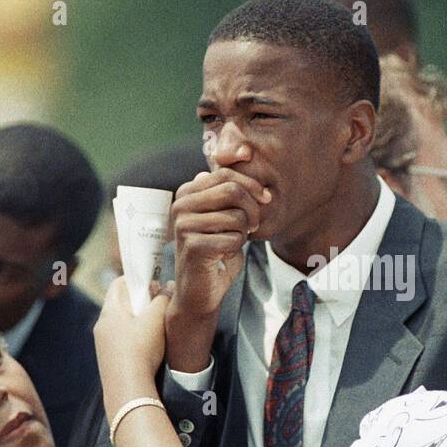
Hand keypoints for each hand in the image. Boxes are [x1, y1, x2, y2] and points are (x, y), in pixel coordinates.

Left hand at [95, 276, 171, 411]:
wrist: (128, 389)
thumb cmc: (140, 350)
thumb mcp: (156, 319)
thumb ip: (162, 299)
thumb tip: (167, 288)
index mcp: (109, 311)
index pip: (119, 283)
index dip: (136, 279)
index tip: (153, 283)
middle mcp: (102, 325)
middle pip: (120, 303)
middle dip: (140, 300)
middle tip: (158, 304)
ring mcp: (103, 343)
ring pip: (121, 322)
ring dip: (138, 320)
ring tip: (156, 326)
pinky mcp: (108, 358)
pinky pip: (121, 339)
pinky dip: (134, 336)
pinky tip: (148, 346)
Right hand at [166, 168, 270, 370]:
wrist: (200, 291)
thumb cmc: (216, 251)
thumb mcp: (224, 216)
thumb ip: (229, 192)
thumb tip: (241, 155)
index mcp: (187, 192)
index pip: (226, 174)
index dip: (252, 185)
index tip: (266, 199)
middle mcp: (181, 205)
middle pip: (232, 190)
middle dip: (253, 208)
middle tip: (254, 224)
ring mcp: (183, 225)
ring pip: (236, 216)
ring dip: (244, 232)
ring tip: (233, 241)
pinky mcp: (192, 246)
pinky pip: (233, 238)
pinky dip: (237, 247)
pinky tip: (224, 254)